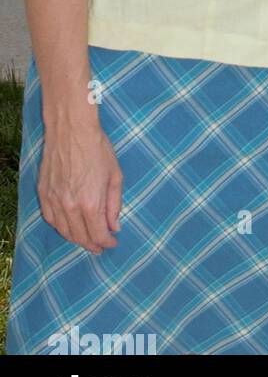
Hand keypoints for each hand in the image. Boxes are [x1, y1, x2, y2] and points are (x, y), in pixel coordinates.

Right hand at [37, 122, 122, 253]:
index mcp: (91, 203)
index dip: (107, 242)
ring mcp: (54, 202)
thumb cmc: (98, 149)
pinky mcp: (43, 194)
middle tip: (100, 246)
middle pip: (80, 237)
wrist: (71, 131)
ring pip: (64, 231)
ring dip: (76, 238)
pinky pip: (51, 219)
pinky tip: (68, 226)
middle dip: (92, 244)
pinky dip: (60, 226)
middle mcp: (70, 207)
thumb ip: (114, 204)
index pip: (98, 234)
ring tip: (86, 239)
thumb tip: (115, 226)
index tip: (112, 243)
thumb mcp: (115, 175)